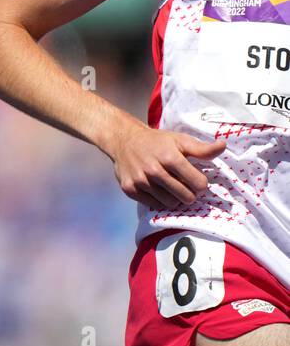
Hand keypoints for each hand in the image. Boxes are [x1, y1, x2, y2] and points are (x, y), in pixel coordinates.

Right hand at [106, 122, 221, 210]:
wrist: (124, 140)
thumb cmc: (156, 141)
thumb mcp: (180, 140)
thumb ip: (202, 148)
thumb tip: (223, 146)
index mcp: (170, 157)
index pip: (199, 184)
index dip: (201, 183)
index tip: (196, 179)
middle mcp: (154, 170)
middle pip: (186, 197)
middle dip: (189, 193)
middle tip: (184, 185)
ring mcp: (141, 181)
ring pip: (170, 203)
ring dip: (173, 197)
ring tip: (170, 186)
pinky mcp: (130, 189)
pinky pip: (153, 205)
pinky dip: (158, 199)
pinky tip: (157, 188)